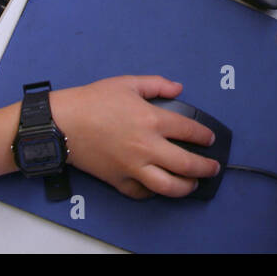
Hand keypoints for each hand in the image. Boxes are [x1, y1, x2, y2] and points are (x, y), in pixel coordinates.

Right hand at [50, 76, 219, 198]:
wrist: (63, 123)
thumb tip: (178, 88)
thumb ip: (157, 84)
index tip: (210, 139)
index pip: (190, 132)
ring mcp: (133, 166)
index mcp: (152, 120)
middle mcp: (146, 146)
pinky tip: (159, 186)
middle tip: (213, 168)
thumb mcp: (127, 83)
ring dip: (186, 187)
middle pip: (186, 164)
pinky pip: (142, 192)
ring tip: (193, 184)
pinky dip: (153, 192)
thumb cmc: (93, 100)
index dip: (205, 136)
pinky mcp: (119, 180)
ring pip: (168, 186)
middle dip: (205, 168)